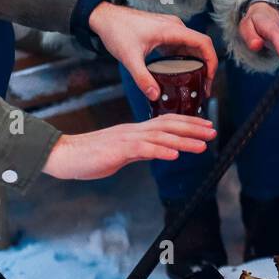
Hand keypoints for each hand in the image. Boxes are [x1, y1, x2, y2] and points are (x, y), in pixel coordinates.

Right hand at [42, 115, 217, 179]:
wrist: (64, 155)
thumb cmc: (91, 155)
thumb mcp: (122, 152)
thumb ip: (141, 150)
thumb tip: (159, 151)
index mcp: (136, 131)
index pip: (167, 122)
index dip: (189, 123)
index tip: (206, 126)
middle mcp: (134, 131)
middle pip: (169, 125)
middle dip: (194, 128)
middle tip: (213, 131)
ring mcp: (127, 139)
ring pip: (161, 136)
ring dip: (184, 141)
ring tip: (202, 145)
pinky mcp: (118, 150)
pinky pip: (143, 149)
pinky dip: (161, 151)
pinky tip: (174, 155)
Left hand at [89, 1, 217, 99]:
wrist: (104, 17)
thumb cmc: (116, 31)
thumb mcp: (129, 57)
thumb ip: (142, 77)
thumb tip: (155, 96)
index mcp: (172, 30)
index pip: (204, 43)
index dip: (212, 61)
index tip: (210, 79)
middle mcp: (176, 27)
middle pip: (201, 47)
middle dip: (207, 67)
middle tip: (204, 88)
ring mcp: (171, 29)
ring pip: (192, 47)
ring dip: (197, 64)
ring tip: (196, 83)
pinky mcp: (165, 33)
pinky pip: (182, 47)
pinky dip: (186, 60)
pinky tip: (181, 74)